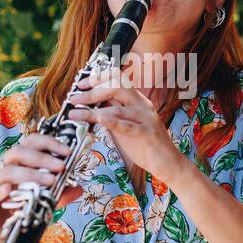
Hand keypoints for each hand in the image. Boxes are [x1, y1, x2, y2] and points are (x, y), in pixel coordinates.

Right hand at [0, 131, 81, 242]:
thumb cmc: (20, 214)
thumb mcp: (44, 202)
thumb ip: (59, 194)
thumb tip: (78, 188)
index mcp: (15, 165)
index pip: (29, 143)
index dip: (48, 143)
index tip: (67, 152)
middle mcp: (1, 171)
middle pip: (17, 152)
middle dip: (42, 158)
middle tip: (61, 167)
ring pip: (6, 171)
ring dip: (30, 174)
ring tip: (50, 182)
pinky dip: (2, 190)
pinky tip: (12, 190)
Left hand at [66, 64, 185, 186]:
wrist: (168, 164)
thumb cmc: (146, 146)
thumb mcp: (124, 126)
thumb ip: (111, 115)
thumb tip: (90, 107)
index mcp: (137, 100)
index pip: (118, 79)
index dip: (98, 78)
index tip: (81, 85)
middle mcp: (142, 105)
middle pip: (117, 86)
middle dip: (92, 91)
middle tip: (74, 98)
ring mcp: (146, 118)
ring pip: (117, 107)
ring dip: (92, 109)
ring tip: (75, 113)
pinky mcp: (148, 133)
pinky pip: (128, 125)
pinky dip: (111, 121)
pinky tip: (98, 119)